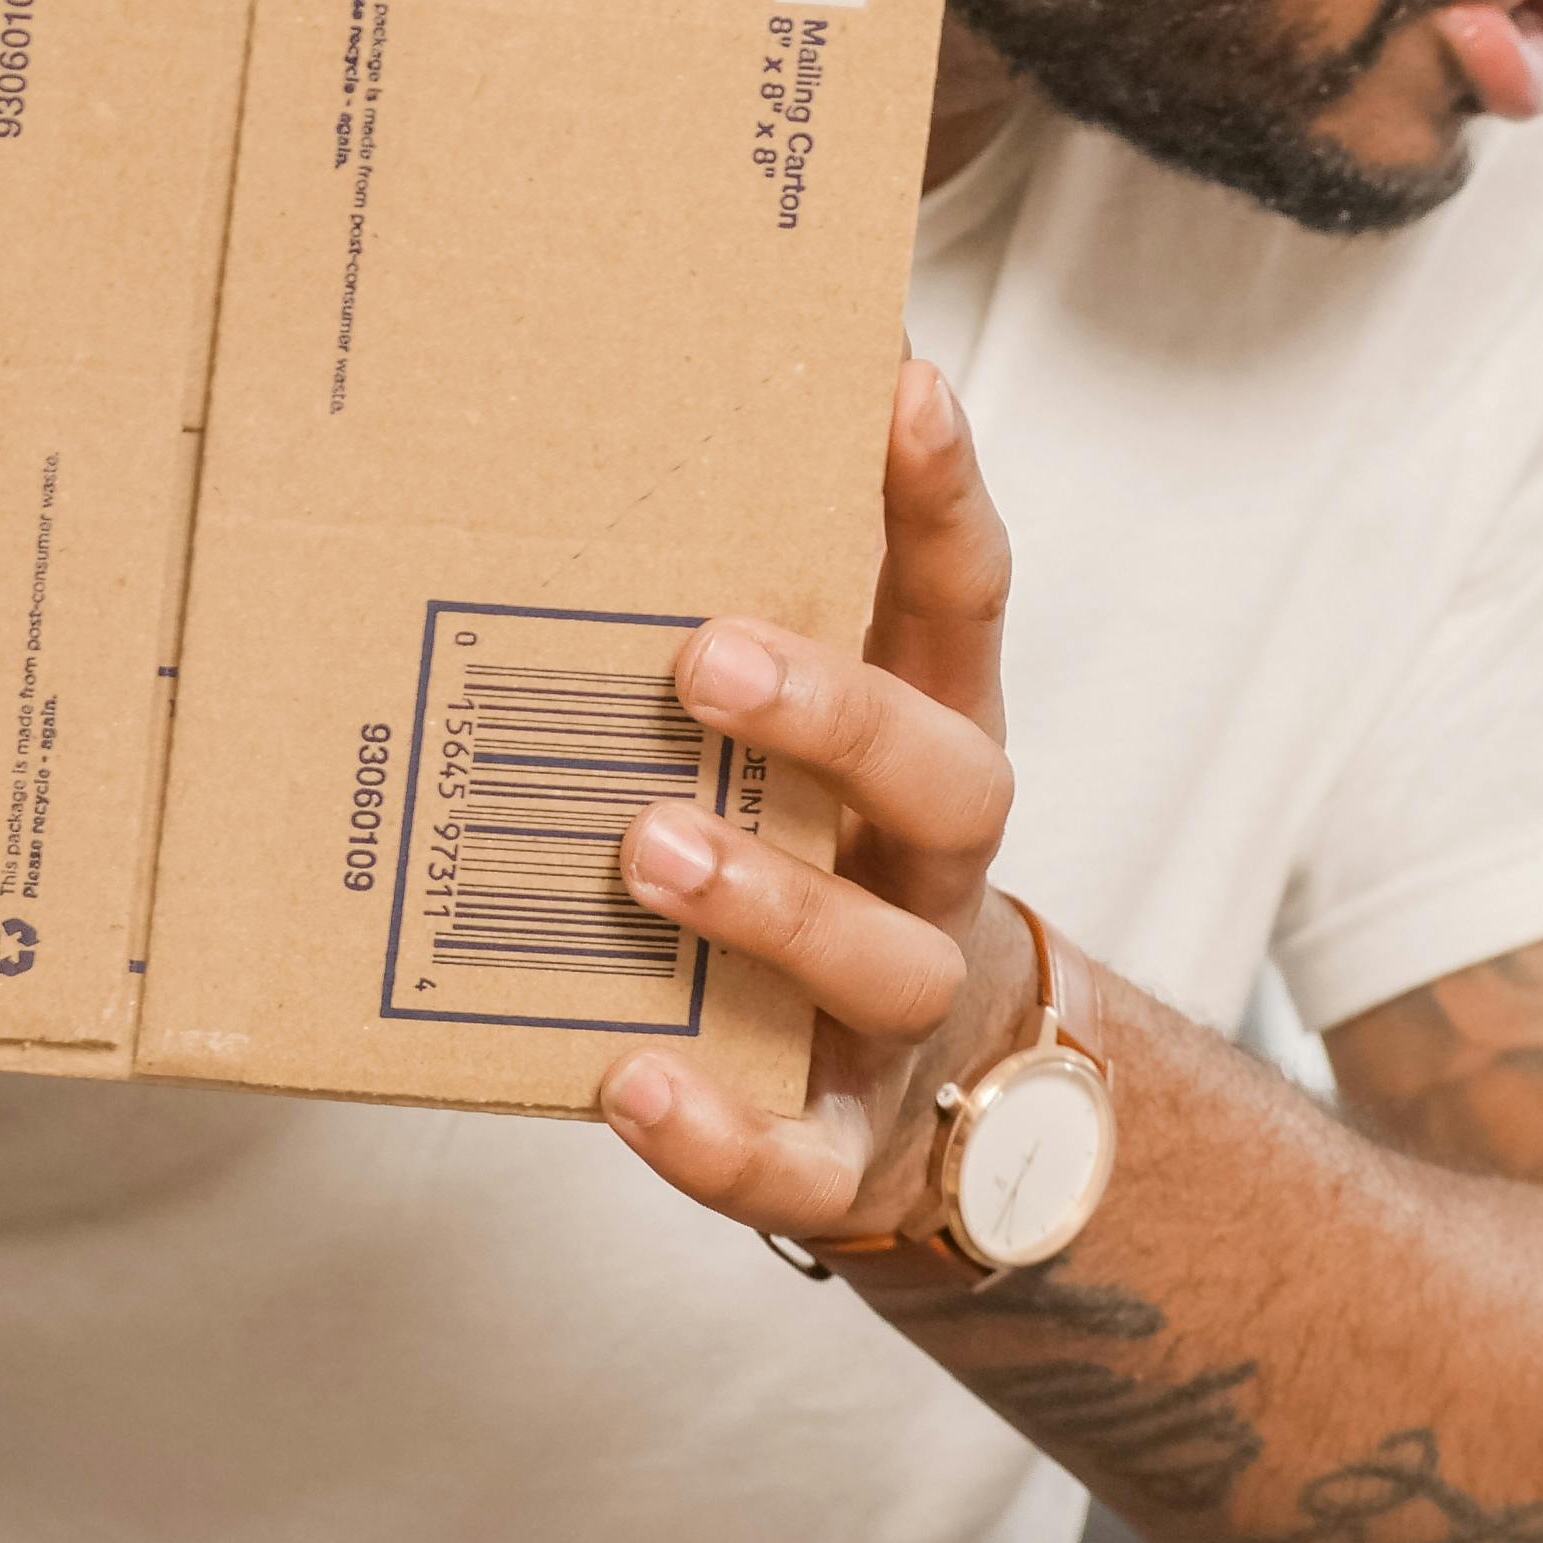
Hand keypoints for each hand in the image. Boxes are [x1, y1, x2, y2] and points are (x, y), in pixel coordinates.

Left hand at [597, 357, 1032, 1241]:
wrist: (900, 1103)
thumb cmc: (808, 866)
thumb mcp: (789, 745)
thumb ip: (729, 626)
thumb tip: (580, 446)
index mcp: (928, 740)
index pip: (963, 603)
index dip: (944, 499)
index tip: (898, 386)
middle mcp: (933, 868)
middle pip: (951, 780)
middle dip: (837, 715)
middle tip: (705, 656)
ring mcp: (902, 1011)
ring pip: (885, 961)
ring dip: (772, 905)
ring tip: (646, 849)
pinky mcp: (846, 1143)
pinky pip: (801, 1157)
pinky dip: (719, 1133)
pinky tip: (630, 1084)